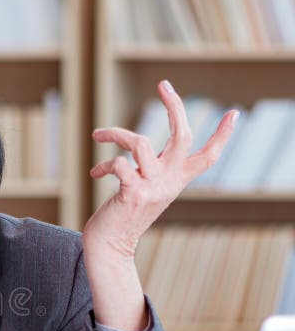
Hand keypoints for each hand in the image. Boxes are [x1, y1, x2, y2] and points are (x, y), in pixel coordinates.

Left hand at [84, 80, 237, 258]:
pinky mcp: (133, 194)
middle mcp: (168, 183)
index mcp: (176, 181)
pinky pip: (119, 164)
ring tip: (99, 135)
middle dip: (175, 106)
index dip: (222, 136)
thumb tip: (137, 146)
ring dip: (115, 134)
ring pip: (140, 143)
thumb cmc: (123, 215)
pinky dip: (103, 164)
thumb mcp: (144, 190)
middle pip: (182, 136)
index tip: (234, 113)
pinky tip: (95, 174)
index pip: (207, 157)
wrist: (110, 246)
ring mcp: (152, 188)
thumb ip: (148, 170)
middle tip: (164, 84)